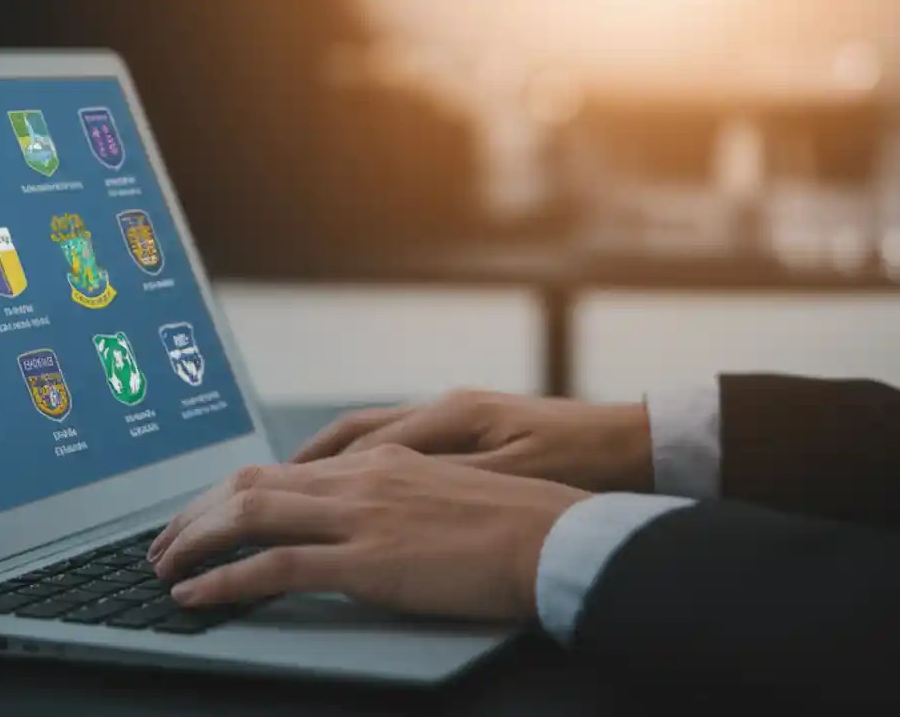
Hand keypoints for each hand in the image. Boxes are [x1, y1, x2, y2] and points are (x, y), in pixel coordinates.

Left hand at [148, 446, 588, 620]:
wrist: (558, 539)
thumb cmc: (519, 523)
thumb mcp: (448, 495)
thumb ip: (399, 497)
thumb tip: (367, 519)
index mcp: (379, 461)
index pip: (282, 469)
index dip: (231, 493)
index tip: (205, 515)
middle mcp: (359, 478)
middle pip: (251, 484)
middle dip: (196, 513)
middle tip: (164, 540)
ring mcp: (359, 516)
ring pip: (248, 515)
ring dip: (194, 540)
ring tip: (161, 565)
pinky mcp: (365, 560)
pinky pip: (273, 566)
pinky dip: (223, 580)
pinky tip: (195, 595)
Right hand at [291, 390, 652, 492]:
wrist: (634, 446)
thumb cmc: (580, 462)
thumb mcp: (513, 478)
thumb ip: (447, 481)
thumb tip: (384, 484)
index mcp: (454, 415)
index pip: (366, 443)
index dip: (318, 470)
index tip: (276, 491)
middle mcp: (447, 407)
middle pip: (357, 432)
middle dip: (309, 459)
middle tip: (265, 484)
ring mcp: (457, 415)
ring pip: (373, 434)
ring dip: (330, 458)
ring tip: (290, 483)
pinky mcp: (471, 428)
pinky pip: (399, 441)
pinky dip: (364, 460)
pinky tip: (351, 480)